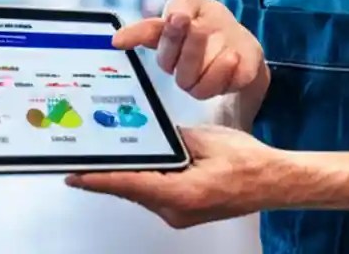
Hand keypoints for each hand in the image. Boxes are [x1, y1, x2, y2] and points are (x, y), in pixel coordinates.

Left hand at [66, 126, 287, 228]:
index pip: (129, 184)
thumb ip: (172, 138)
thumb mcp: (205, 139)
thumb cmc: (248, 162)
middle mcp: (177, 211)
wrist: (275, 182)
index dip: (98, 178)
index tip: (73, 174)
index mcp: (182, 194)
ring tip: (103, 155)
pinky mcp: (184, 210)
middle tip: (79, 158)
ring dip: (125, 174)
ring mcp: (180, 214)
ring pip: (141, 192)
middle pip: (131, 189)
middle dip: (106, 173)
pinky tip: (136, 161)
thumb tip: (145, 133)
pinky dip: (143, 177)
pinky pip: (155, 193)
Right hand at [113, 0, 266, 100]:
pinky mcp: (213, 89)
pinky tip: (232, 56)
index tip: (118, 40)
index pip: (145, 35)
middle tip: (185, 21)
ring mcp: (191, 78)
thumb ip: (184, 5)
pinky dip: (222, 69)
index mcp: (165, 36)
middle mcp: (173, 61)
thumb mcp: (199, 4)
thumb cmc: (213, 23)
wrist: (243, 44)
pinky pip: (210, 87)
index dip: (131, 37)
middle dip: (175, 38)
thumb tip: (174, 15)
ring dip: (198, 53)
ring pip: (185, 77)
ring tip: (215, 35)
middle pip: (165, 58)